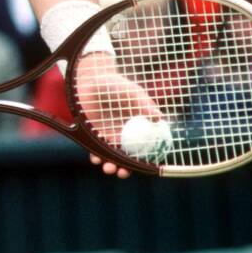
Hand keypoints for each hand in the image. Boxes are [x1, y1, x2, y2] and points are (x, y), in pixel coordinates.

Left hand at [74, 51, 162, 178]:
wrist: (92, 79)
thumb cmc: (115, 84)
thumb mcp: (132, 93)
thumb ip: (144, 105)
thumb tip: (159, 118)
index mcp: (138, 126)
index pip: (145, 147)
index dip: (145, 160)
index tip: (144, 168)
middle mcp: (125, 133)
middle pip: (127, 157)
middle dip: (125, 169)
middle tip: (122, 173)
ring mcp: (109, 135)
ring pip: (110, 156)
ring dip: (110, 165)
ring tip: (108, 168)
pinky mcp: (94, 134)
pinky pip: (96, 149)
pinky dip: (96, 156)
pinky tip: (95, 159)